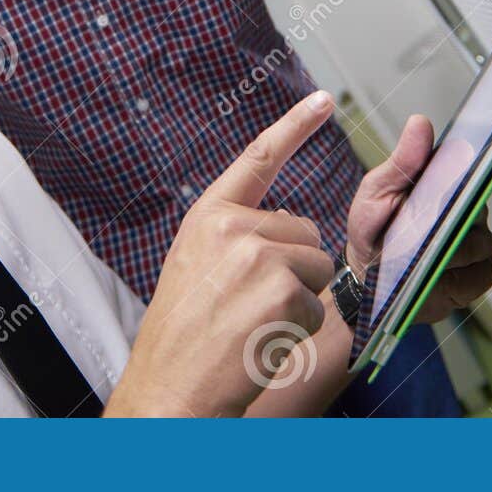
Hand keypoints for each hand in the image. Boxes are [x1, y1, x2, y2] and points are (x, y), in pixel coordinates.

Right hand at [106, 92, 336, 417]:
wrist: (170, 390)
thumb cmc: (182, 339)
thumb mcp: (195, 266)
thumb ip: (237, 236)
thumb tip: (291, 222)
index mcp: (208, 216)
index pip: (257, 159)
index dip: (293, 127)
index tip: (321, 101)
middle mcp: (232, 226)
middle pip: (305, 231)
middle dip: (294, 269)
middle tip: (251, 306)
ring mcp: (259, 254)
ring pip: (317, 267)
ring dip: (298, 299)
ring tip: (252, 324)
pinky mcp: (283, 288)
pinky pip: (318, 303)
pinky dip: (298, 328)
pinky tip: (261, 339)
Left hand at [343, 114, 491, 324]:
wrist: (370, 277)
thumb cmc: (374, 228)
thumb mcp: (378, 190)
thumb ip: (402, 161)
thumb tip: (420, 122)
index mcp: (446, 182)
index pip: (470, 168)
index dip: (464, 172)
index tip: (447, 181)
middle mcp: (469, 208)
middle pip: (476, 208)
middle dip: (446, 220)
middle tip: (418, 230)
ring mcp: (479, 241)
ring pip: (478, 243)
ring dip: (445, 252)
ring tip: (416, 257)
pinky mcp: (481, 273)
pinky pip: (480, 273)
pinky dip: (455, 279)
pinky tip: (433, 277)